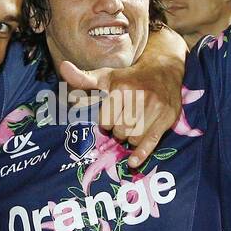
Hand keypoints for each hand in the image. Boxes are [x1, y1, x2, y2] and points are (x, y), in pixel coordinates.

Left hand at [60, 48, 183, 168]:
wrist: (163, 70)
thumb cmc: (129, 77)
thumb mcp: (105, 76)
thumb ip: (82, 78)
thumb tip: (63, 67)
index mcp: (121, 87)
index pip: (105, 121)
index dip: (106, 122)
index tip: (112, 116)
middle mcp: (139, 96)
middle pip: (120, 131)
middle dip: (118, 131)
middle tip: (124, 122)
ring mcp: (155, 108)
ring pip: (133, 138)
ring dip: (130, 139)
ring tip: (134, 127)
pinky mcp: (167, 118)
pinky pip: (152, 141)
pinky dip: (141, 154)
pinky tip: (133, 162)